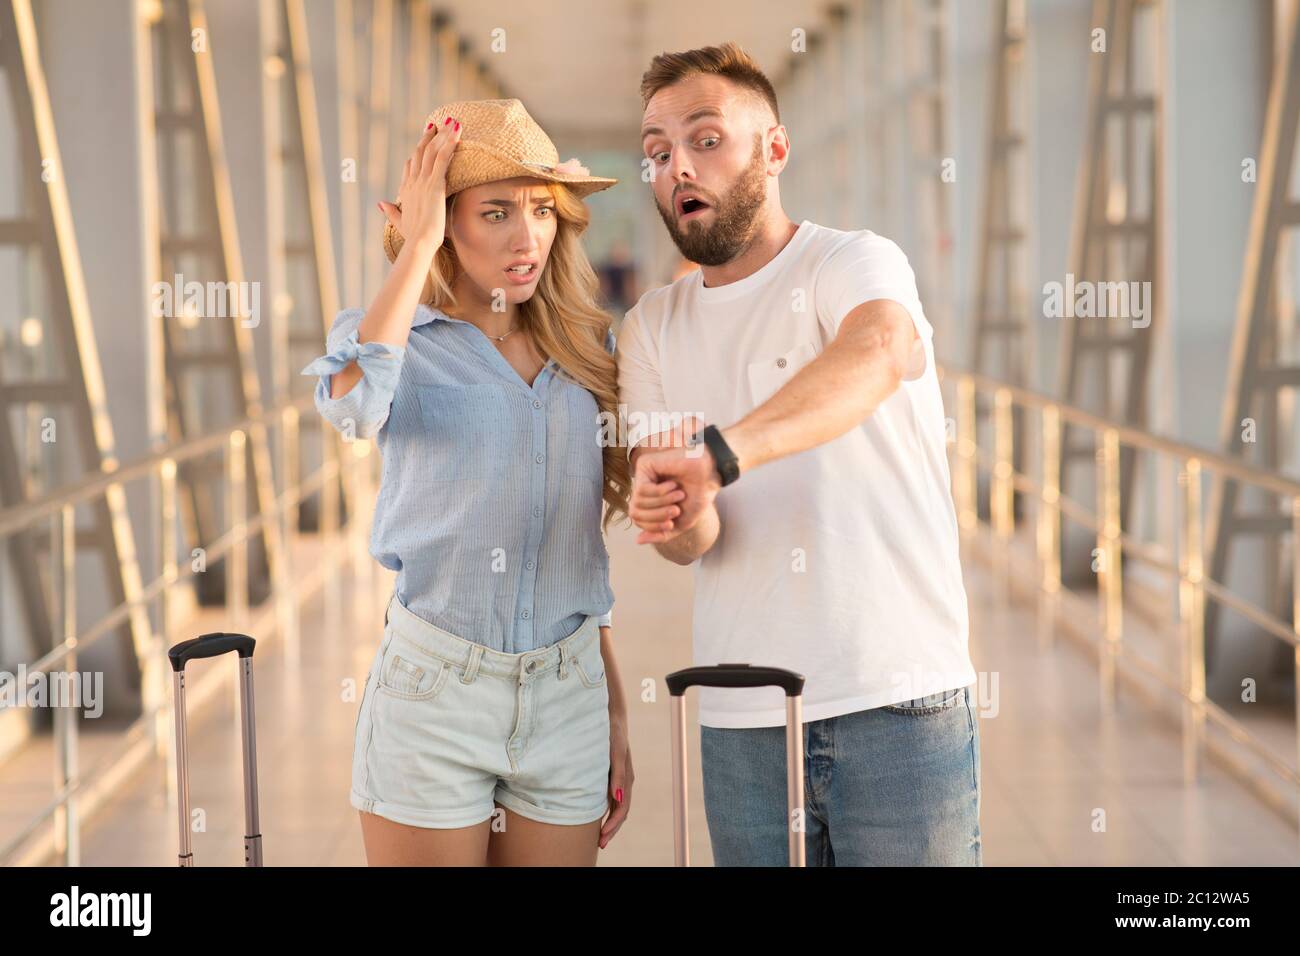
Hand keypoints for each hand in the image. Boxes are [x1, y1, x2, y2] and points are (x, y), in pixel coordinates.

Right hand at [378, 118, 461, 257]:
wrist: (419, 242)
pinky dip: (450, 143)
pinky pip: (442, 158)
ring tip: (452, 122)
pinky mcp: (435, 184)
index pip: (410, 165)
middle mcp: (413, 181)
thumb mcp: (399, 222)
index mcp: (406, 189)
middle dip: (429, 137)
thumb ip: (390, 211)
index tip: (423, 140)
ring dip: (443, 135)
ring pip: (432, 151)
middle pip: (420, 153)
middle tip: (436, 124)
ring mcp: (423, 181)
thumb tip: (380, 203)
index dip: (417, 151)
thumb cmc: (412, 236)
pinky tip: (456, 132)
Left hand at [600, 712, 632, 849]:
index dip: (613, 826)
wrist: (610, 714)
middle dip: (611, 829)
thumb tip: (618, 799)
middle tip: (599, 845)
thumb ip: (617, 775)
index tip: (602, 838)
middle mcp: (623, 780)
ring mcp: (617, 777)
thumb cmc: (612, 732)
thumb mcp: (615, 753)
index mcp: (626, 778)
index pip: (622, 809)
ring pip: (617, 806)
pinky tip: (596, 815)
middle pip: (620, 811)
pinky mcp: (610, 772)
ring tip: (599, 836)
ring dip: (609, 822)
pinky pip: (611, 796)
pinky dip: (606, 809)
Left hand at [631, 444, 721, 543]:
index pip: (637, 520)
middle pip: (634, 512)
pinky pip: (642, 489)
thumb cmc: (697, 496)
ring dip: (662, 502)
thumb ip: (660, 534)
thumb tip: (638, 540)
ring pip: (638, 501)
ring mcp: (643, 475)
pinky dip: (661, 492)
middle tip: (676, 510)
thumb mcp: (679, 523)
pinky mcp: (644, 464)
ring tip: (679, 495)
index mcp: (650, 501)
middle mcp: (643, 488)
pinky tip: (673, 485)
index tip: (671, 524)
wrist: (710, 477)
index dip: (652, 526)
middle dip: (656, 516)